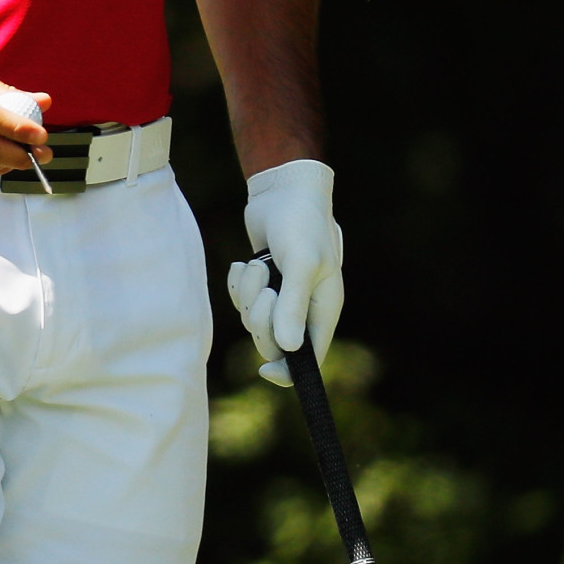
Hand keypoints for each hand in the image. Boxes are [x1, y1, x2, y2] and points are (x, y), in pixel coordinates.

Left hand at [225, 159, 343, 385]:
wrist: (282, 191)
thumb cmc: (301, 224)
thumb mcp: (302, 263)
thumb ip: (295, 305)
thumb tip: (289, 349)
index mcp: (324, 309)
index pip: (311, 358)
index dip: (290, 371)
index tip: (265, 370)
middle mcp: (304, 308)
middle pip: (274, 341)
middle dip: (261, 317)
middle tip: (266, 288)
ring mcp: (282, 296)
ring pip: (254, 320)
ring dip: (249, 295)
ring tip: (258, 265)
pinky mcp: (261, 282)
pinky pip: (241, 301)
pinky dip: (238, 285)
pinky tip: (244, 263)